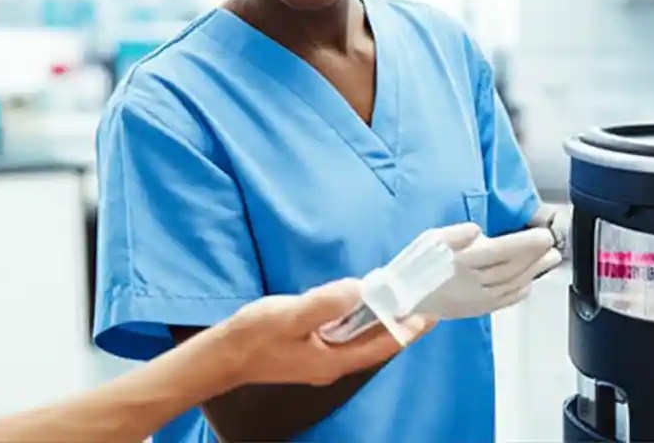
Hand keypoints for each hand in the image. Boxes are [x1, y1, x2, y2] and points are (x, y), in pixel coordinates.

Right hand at [220, 279, 435, 387]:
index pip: (384, 345)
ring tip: (393, 295)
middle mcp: (334, 364)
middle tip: (415, 296)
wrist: (223, 356)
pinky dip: (356, 318)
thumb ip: (327, 302)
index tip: (430, 311)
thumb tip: (361, 288)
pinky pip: (343, 335)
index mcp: (335, 360)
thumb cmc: (254, 337)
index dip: (409, 328)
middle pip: (375, 343)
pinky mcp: (310, 351)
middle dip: (397, 321)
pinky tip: (354, 302)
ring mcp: (321, 359)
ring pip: (360, 339)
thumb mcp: (292, 315)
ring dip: (377, 318)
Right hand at [417, 227, 561, 318]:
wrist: (401, 296)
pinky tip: (529, 283)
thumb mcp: (429, 240)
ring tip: (549, 259)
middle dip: (535, 256)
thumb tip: (476, 230)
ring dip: (534, 271)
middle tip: (552, 244)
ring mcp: (476, 298)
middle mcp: (471, 282)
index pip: (500, 251)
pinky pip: (503, 301)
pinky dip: (519, 292)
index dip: (525, 243)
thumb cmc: (416, 264)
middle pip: (511, 268)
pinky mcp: (476, 309)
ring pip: (511, 284)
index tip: (544, 235)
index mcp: (460, 262)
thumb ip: (454, 234)